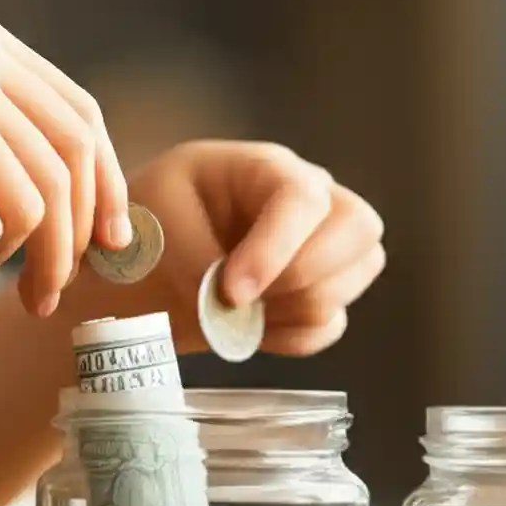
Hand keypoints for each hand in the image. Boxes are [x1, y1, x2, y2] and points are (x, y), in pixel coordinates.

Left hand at [63, 140, 385, 355]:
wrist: (146, 269)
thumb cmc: (150, 229)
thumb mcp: (153, 225)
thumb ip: (193, 256)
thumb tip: (235, 301)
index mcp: (267, 168)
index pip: (303, 198)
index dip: (276, 248)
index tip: (231, 291)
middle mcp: (315, 199)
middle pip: (359, 228)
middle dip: (301, 276)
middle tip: (238, 297)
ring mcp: (329, 246)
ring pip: (351, 280)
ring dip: (291, 308)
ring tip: (237, 307)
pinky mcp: (326, 292)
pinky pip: (330, 324)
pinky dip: (289, 337)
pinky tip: (251, 325)